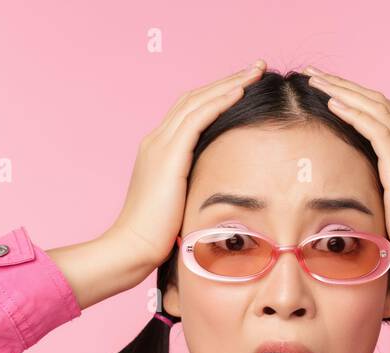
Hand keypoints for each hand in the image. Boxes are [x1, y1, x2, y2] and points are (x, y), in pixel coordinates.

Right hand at [106, 59, 266, 272]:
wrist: (132, 247)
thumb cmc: (157, 238)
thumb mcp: (180, 206)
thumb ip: (194, 191)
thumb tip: (219, 195)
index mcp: (159, 152)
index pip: (190, 112)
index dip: (217, 96)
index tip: (244, 86)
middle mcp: (157, 141)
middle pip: (195, 98)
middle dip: (227, 80)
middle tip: (256, 67)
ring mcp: (160, 145)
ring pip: (198, 100)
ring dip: (230, 82)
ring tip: (256, 70)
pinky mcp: (169, 156)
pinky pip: (197, 118)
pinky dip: (219, 101)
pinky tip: (240, 92)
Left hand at [303, 66, 389, 287]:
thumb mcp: (386, 212)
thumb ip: (372, 194)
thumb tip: (344, 196)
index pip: (379, 115)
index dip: (352, 98)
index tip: (324, 89)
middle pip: (376, 103)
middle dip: (343, 85)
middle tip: (313, 74)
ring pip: (375, 109)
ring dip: (342, 91)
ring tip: (315, 80)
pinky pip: (376, 130)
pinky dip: (353, 113)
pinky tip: (332, 102)